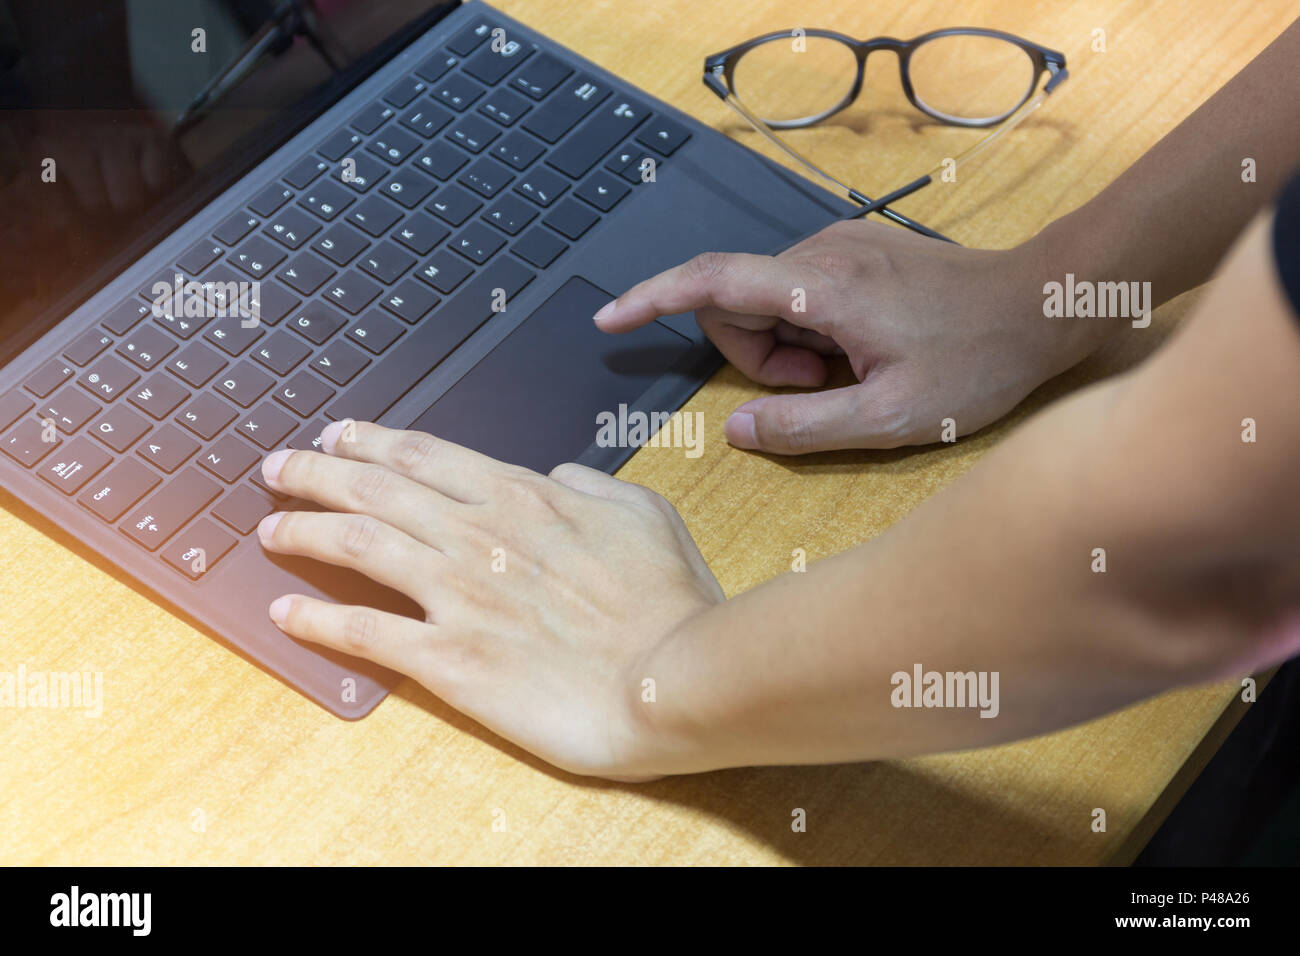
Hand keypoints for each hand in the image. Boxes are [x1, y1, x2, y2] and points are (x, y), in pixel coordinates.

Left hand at [256, 420, 722, 779]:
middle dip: (316, 472)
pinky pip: (366, 631)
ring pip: (358, 545)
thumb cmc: (671, 604)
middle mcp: (479, 536)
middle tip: (277, 468)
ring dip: (305, 531)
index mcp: (524, 499)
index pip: (425, 457)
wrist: (676, 679)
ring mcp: (458, 596)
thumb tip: (559, 474)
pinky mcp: (450, 659)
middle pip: (375, 490)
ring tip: (270, 529)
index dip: (371, 442)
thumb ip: (593, 485)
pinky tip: (287, 612)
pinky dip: (319, 619)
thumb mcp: (645, 513)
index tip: (337, 436)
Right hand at [593, 219, 1109, 452]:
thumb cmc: (978, 361)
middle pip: (736, 305)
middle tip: (822, 390)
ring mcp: (839, 248)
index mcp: (821, 288)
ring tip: (853, 374)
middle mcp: (820, 253)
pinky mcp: (855, 254)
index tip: (609, 321)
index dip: (651, 300)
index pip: (711, 282)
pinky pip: (799, 295)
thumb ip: (805, 428)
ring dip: (790, 351)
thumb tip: (738, 430)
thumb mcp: (891, 419)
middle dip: (760, 360)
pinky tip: (862, 352)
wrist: (1044, 302)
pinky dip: (811, 333)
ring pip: (768, 305)